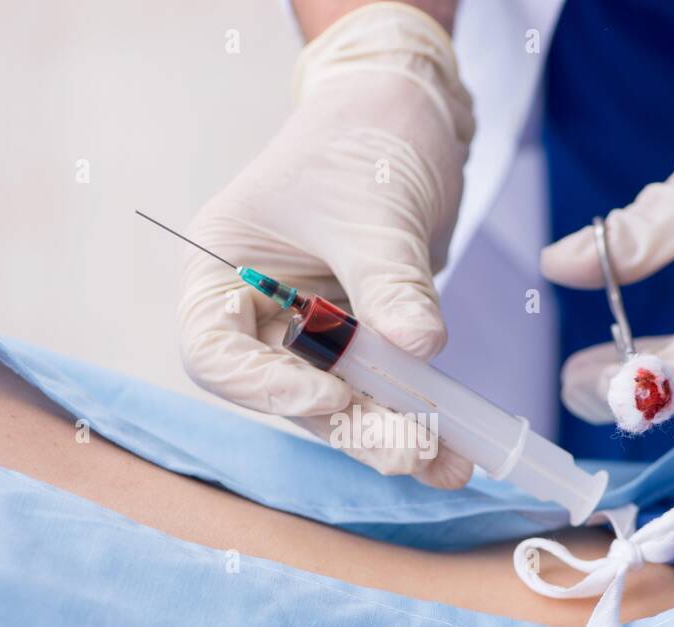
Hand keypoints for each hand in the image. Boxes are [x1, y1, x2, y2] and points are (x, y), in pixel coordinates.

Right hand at [177, 3, 473, 486]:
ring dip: (392, 435)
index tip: (330, 397)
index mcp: (221, 273)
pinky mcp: (361, 341)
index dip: (265, 387)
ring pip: (341, 405)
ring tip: (449, 463)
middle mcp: (257, 313)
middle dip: (352, 426)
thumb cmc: (360, 138)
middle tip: (411, 451)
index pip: (215, 351)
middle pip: (288, 393)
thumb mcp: (371, 209)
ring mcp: (310, 333)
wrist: (405, 115)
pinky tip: (458, 453)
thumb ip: (390, 281)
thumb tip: (421, 347)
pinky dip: (419, 418)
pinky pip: (383, 392)